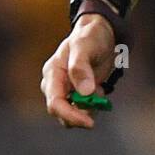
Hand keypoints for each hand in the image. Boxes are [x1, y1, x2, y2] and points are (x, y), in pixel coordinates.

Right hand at [40, 14, 116, 129]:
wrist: (101, 32)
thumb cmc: (90, 36)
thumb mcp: (85, 46)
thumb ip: (81, 67)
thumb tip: (84, 92)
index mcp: (53, 73)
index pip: (55, 103)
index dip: (70, 115)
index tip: (89, 121)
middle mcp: (56, 84)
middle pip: (62, 112)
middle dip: (80, 114)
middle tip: (100, 104)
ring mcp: (67, 89)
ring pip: (73, 113)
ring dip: (89, 109)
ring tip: (100, 88)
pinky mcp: (78, 92)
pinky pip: (83, 108)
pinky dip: (94, 104)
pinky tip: (100, 88)